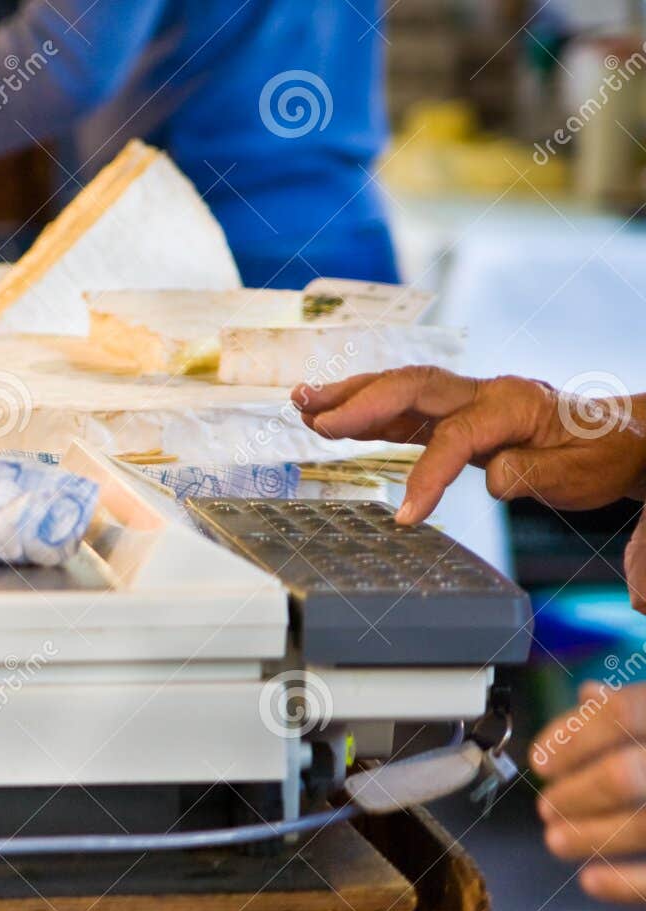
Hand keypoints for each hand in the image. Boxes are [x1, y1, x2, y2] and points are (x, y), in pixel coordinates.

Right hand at [292, 367, 645, 523]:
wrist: (617, 437)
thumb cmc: (599, 455)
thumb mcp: (577, 474)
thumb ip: (531, 473)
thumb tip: (494, 477)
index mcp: (514, 404)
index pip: (457, 436)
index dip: (427, 476)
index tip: (405, 518)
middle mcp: (484, 392)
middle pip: (413, 385)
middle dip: (361, 401)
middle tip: (316, 417)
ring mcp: (466, 398)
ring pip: (400, 388)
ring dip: (350, 395)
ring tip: (302, 402)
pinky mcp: (453, 411)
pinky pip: (403, 405)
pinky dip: (364, 408)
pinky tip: (330, 416)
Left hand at [532, 681, 645, 902]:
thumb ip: (643, 704)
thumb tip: (589, 696)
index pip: (621, 713)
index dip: (571, 737)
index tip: (542, 760)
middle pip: (624, 776)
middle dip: (574, 795)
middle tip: (548, 807)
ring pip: (645, 826)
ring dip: (589, 838)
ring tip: (558, 840)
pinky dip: (628, 884)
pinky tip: (593, 880)